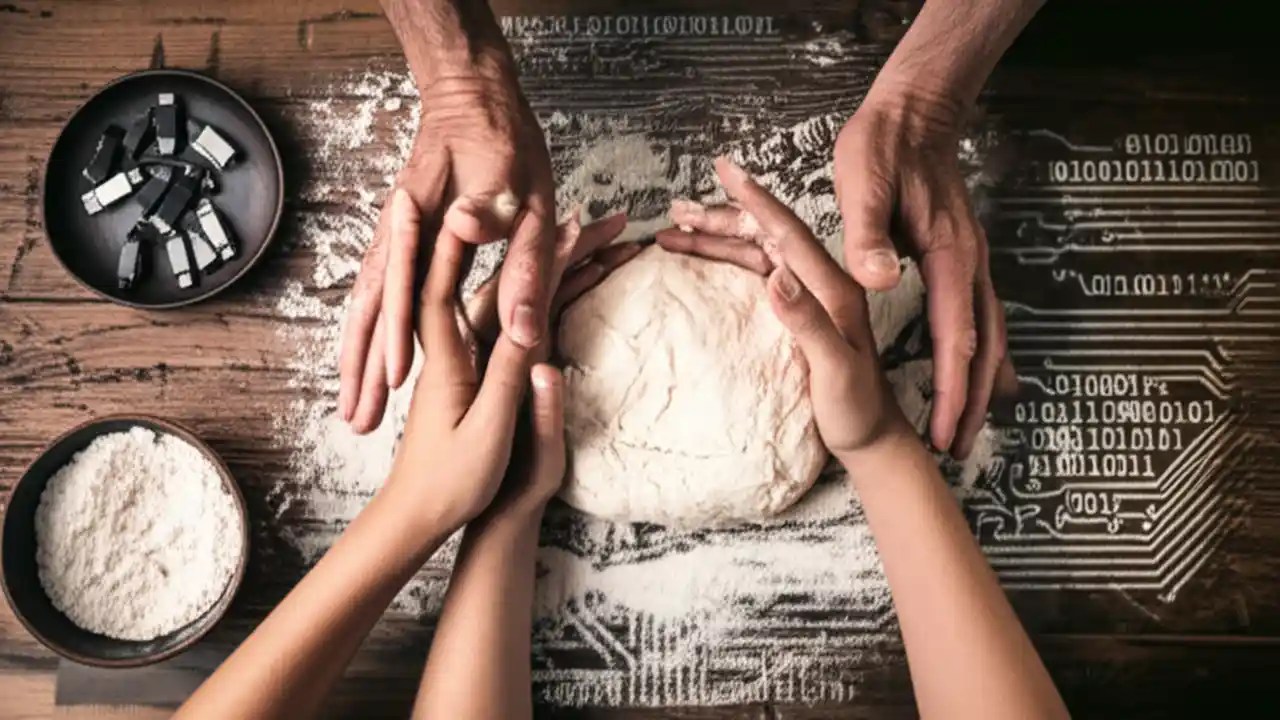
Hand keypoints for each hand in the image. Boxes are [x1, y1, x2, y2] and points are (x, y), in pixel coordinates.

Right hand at [339, 71, 556, 431]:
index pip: (406, 291)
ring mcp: (392, 239)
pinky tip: (362, 356)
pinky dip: (364, 331)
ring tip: (352, 406)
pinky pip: (373, 294)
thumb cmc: (505, 142)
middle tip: (356, 421)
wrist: (471, 96)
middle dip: (363, 369)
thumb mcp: (527, 198)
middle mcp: (398, 236)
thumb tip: (520, 326)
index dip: (400, 337)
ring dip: (356, 357)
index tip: (395, 383)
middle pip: (370, 311)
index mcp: (427, 226)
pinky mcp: (398, 241)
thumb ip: (519, 258)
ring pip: (364, 306)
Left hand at [392, 209, 642, 526]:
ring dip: (549, 261)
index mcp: (449, 357)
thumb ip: (508, 383)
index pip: (450, 284)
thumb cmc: (449, 483)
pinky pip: (515, 316)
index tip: (498, 204)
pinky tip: (564, 274)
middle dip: (542, 242)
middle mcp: (458, 346)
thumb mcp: (486, 435)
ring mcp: (471, 354)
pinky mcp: (482, 366)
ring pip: (510, 293)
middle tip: (589, 216)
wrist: (420, 513)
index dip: (470, 242)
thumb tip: (535, 332)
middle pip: (498, 278)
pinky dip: (543, 290)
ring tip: (592, 234)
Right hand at [660, 158, 910, 457]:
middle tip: (677, 210)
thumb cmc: (857, 410)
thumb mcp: (836, 368)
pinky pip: (755, 275)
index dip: (755, 199)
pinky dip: (727, 262)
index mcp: (832, 288)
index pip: (786, 233)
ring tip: (676, 232)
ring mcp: (807, 297)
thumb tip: (775, 275)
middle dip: (720, 217)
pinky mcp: (795, 314)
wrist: (873, 437)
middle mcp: (820, 284)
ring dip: (718, 239)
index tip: (726, 170)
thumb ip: (809, 322)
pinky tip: (706, 261)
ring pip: (756, 253)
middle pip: (764, 236)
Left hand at [833, 81, 1015, 457]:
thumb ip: (868, 233)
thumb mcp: (862, 185)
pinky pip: (982, 317)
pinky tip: (981, 375)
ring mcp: (971, 261)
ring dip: (981, 384)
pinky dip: (984, 355)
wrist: (913, 110)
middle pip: (984, 347)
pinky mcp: (961, 258)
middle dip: (972, 403)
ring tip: (967, 429)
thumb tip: (879, 280)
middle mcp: (970, 264)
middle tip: (956, 450)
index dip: (950, 389)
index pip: (956, 337)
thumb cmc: (880, 147)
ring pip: (990, 335)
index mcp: (947, 255)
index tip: (942, 431)